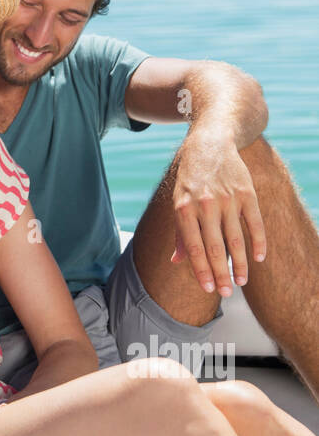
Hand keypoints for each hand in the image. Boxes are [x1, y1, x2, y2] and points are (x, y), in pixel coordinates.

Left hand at [170, 136, 266, 295]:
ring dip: (239, 264)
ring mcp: (227, 198)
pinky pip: (254, 223)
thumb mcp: (178, 200)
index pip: (194, 247)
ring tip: (241, 282)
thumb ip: (180, 232)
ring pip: (236, 239)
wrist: (211, 143)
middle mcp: (205, 204)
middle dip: (221, 274)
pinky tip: (258, 259)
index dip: (201, 270)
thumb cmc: (191, 178)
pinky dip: (258, 242)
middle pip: (214, 247)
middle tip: (225, 293)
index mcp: (183, 208)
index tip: (207, 288)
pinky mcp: (246, 193)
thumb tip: (176, 261)